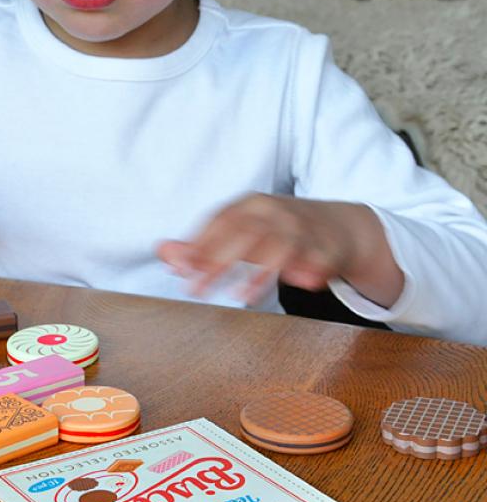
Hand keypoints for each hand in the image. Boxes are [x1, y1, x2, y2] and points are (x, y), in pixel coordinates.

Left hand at [157, 193, 402, 307]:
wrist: (339, 226)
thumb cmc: (277, 231)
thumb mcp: (239, 232)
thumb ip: (201, 246)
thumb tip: (163, 252)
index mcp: (249, 205)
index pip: (219, 222)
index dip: (199, 245)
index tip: (181, 269)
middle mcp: (274, 212)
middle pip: (242, 234)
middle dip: (218, 262)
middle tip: (197, 290)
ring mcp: (301, 228)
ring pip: (278, 247)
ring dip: (260, 273)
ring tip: (242, 296)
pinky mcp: (325, 247)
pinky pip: (314, 260)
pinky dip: (306, 272)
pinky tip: (299, 285)